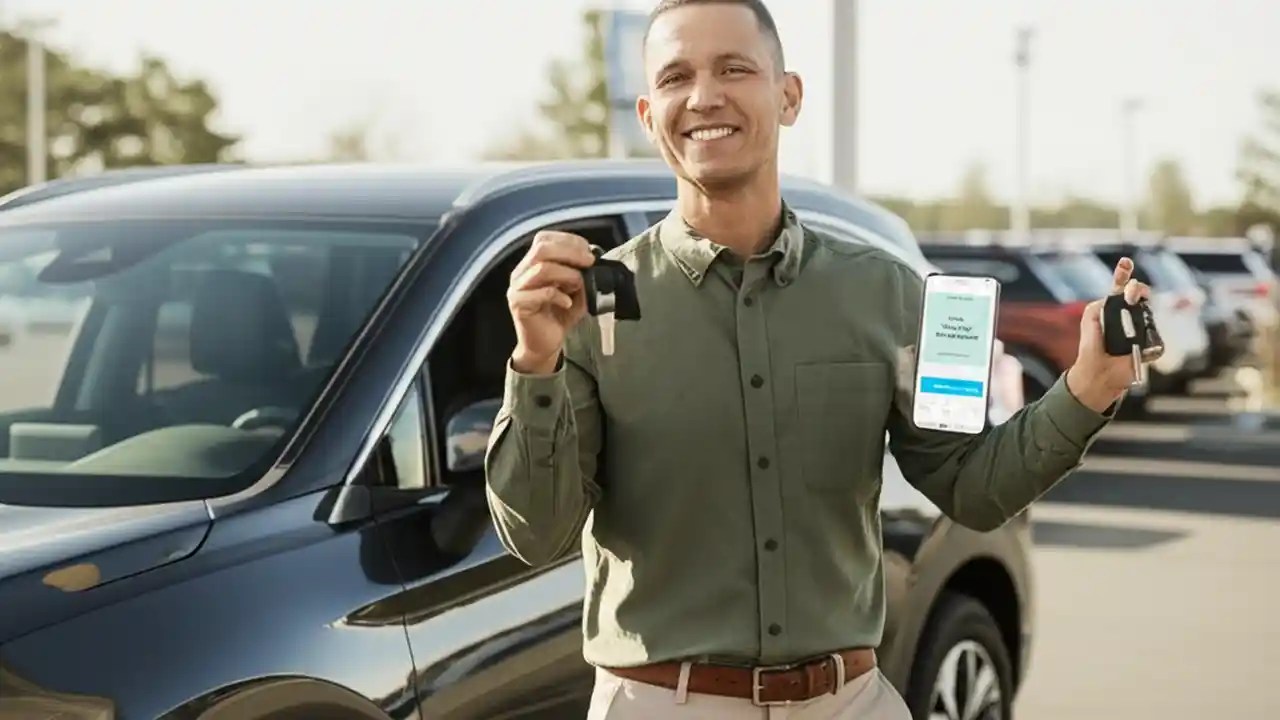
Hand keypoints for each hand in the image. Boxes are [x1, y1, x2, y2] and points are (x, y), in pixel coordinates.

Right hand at [507, 230, 595, 373]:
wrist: (545, 344)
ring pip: (541, 268)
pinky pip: (539, 293)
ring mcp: (517, 288)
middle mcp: (521, 272)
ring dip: (567, 274)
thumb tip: (591, 260)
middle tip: (589, 262)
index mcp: (532, 263)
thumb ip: (581, 273)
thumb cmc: (559, 315)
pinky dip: (558, 295)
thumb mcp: (576, 291)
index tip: (589, 252)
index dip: (568, 240)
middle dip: (570, 252)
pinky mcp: (518, 305)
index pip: (544, 239)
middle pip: (542, 248)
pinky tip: (567, 303)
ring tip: (578, 285)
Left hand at [1065, 257, 1152, 411]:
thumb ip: (1099, 305)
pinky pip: (1155, 336)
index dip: (1124, 273)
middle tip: (1129, 294)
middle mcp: (1128, 316)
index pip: (1120, 287)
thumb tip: (1115, 297)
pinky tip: (1136, 345)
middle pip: (1139, 294)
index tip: (1125, 262)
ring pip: (1149, 312)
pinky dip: (1148, 339)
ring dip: (1141, 310)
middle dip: (1137, 288)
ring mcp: (1140, 329)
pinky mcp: (1149, 344)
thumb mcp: (1090, 320)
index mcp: (1112, 308)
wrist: (1098, 373)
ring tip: (1131, 315)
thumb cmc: (1092, 347)